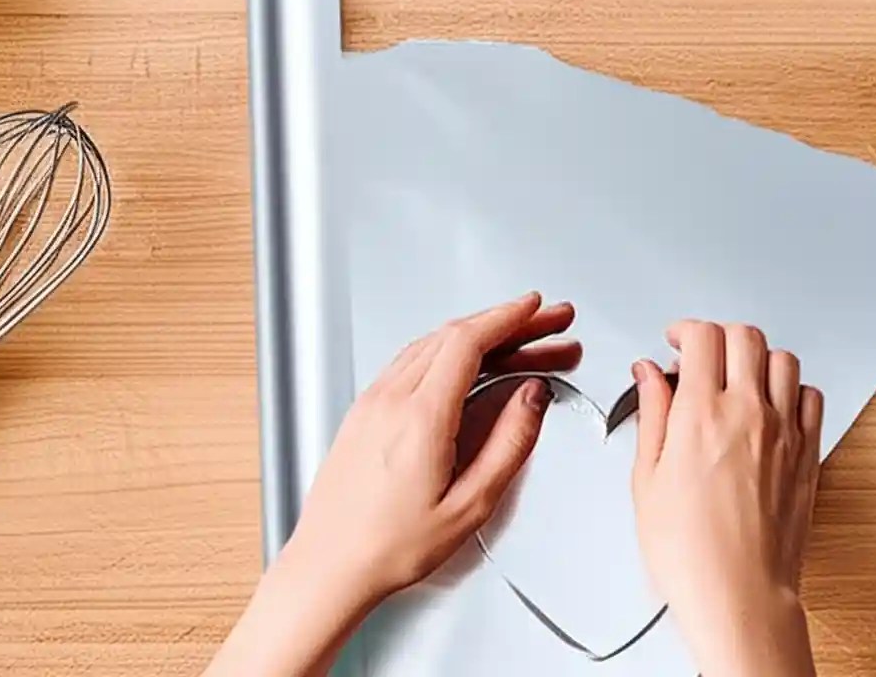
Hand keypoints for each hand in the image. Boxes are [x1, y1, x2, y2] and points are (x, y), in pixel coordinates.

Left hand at [290, 291, 579, 596]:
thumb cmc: (388, 546)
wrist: (329, 566)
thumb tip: (533, 398)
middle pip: (454, 337)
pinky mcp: (363, 412)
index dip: (508, 317)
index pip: (468, 341)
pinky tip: (470, 366)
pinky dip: (450, 352)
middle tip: (546, 325)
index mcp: (419, 417)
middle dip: (507, 324)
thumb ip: (509, 444)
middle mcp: (390, 400)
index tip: (536, 309)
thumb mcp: (470, 505)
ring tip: (521, 347)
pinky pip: (412, 362)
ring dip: (480, 337)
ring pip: (432, 346)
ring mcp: (372, 402)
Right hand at [631, 320, 822, 676]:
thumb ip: (651, 416)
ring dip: (756, 357)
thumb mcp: (647, 480)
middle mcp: (747, 414)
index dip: (684, 328)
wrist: (739, 594)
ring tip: (736, 376)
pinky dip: (790, 389)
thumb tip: (648, 376)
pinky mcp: (807, 453)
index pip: (702, 336)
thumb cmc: (691, 553)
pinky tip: (771, 405)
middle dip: (718, 334)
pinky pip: (810, 396)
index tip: (675, 340)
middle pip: (745, 336)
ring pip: (782, 359)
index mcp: (700, 415)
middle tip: (701, 353)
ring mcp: (783, 432)